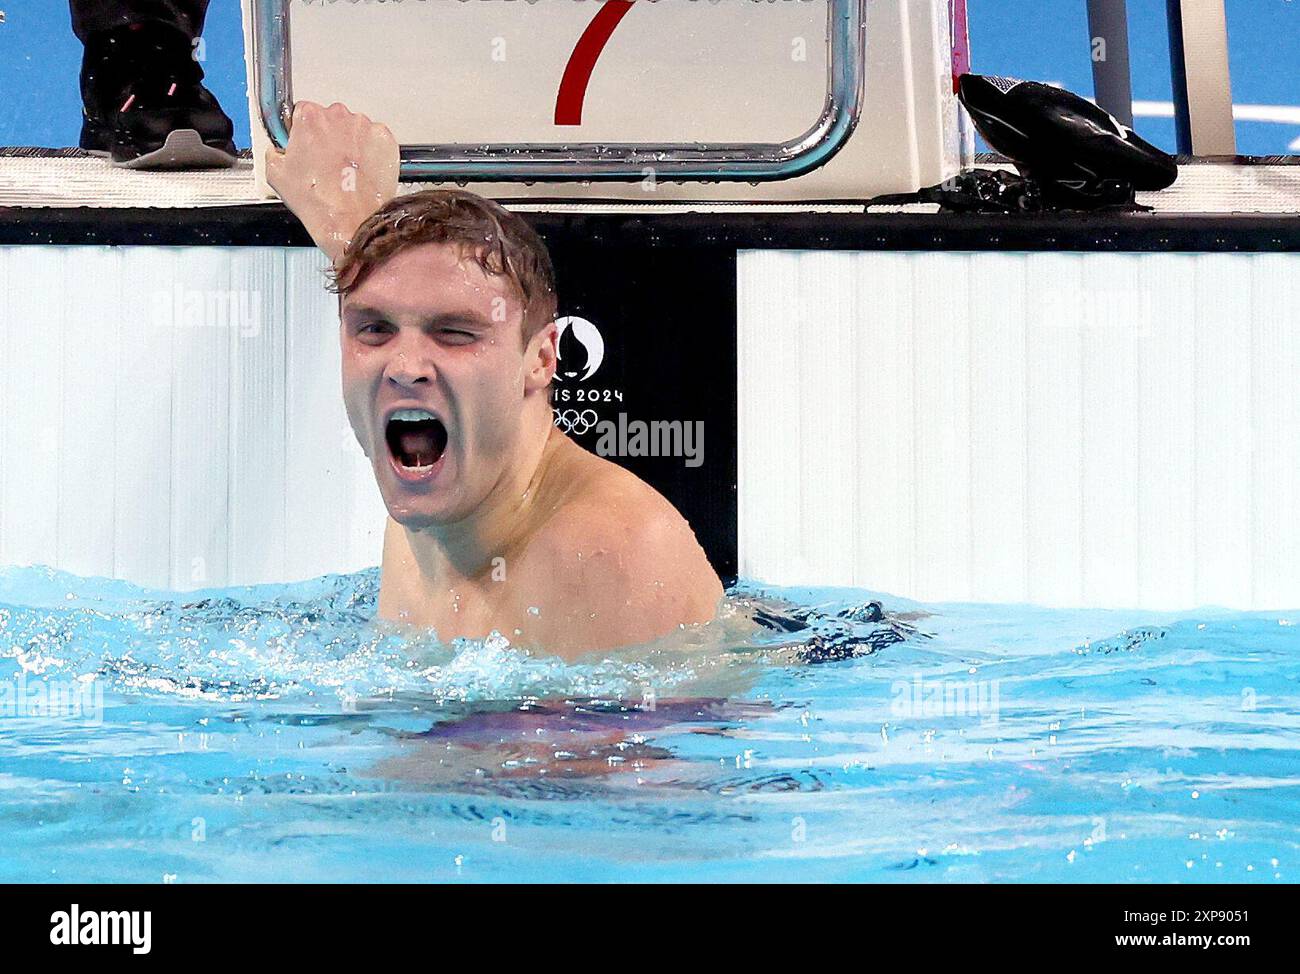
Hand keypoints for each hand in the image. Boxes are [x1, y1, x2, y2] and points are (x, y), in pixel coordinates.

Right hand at [265, 101, 399, 263]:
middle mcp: (338, 115)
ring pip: (354, 129)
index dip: (303, 132)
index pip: (303, 113)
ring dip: (350, 145)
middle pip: (330, 119)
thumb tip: (278, 152)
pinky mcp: (385, 140)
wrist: (351, 221)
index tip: (306, 145)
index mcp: (309, 117)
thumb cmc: (318, 201)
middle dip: (328, 138)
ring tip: (346, 172)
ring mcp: (364, 127)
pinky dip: (371, 152)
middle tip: (326, 164)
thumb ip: (274, 153)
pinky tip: (362, 171)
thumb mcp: (276, 175)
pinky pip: (375, 140)